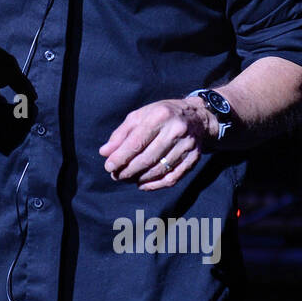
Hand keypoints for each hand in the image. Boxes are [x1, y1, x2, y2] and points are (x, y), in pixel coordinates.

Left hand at [99, 98, 215, 190]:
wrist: (197, 117)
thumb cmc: (161, 115)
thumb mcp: (139, 116)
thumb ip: (120, 134)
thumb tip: (104, 153)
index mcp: (160, 116)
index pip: (136, 142)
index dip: (120, 157)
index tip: (109, 167)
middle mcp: (176, 131)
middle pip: (147, 159)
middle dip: (128, 171)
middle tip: (116, 176)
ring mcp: (187, 146)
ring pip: (159, 170)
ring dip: (139, 178)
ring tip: (127, 179)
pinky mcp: (194, 158)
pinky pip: (172, 178)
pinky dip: (155, 185)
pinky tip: (143, 184)